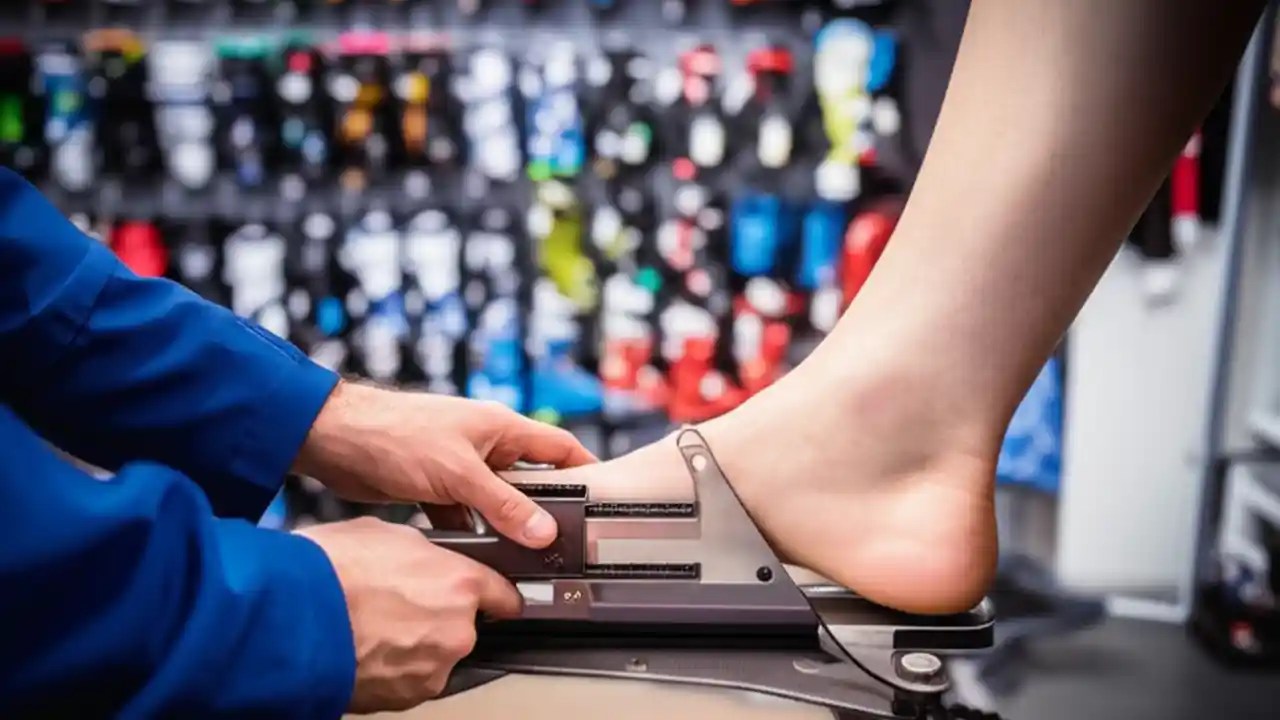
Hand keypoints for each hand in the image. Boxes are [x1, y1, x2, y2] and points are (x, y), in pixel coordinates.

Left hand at [294, 381, 596, 548]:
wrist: (334, 438)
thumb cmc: (396, 433)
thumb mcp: (458, 472)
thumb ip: (503, 504)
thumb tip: (543, 531)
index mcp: (501, 429)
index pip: (559, 449)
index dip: (585, 470)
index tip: (604, 500)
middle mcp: (485, 446)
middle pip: (530, 482)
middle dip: (544, 511)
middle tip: (560, 544)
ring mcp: (460, 468)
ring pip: (496, 503)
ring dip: (503, 527)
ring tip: (520, 560)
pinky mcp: (435, 487)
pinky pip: (464, 516)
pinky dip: (469, 535)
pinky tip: (472, 556)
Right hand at [297, 517, 522, 713]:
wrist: (289, 619)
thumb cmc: (330, 571)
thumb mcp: (388, 534)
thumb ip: (425, 553)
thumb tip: (427, 559)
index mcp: (461, 584)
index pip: (505, 595)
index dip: (493, 593)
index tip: (489, 596)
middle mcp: (457, 630)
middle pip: (465, 626)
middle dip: (439, 616)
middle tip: (399, 602)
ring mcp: (434, 669)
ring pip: (437, 655)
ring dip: (415, 644)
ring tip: (374, 624)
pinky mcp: (406, 698)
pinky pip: (411, 680)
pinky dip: (394, 667)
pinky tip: (365, 646)